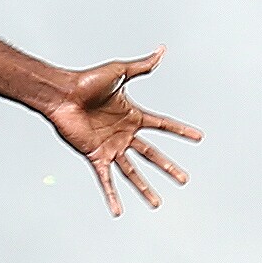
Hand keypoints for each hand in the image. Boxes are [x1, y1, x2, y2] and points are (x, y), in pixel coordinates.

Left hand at [43, 48, 199, 216]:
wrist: (62, 94)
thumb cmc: (86, 81)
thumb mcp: (120, 71)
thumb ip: (142, 66)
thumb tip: (162, 51)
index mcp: (132, 115)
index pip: (163, 125)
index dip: (181, 131)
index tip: (199, 138)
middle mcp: (123, 134)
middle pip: (152, 155)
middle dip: (168, 168)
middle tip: (184, 180)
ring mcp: (110, 147)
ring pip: (132, 173)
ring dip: (144, 189)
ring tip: (157, 204)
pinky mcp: (95, 156)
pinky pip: (105, 180)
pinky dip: (111, 195)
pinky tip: (117, 211)